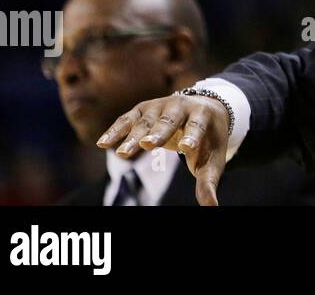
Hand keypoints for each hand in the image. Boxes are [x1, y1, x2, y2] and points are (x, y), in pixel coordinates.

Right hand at [97, 94, 229, 205]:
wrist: (203, 108)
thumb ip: (208, 183)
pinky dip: (115, 131)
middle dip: (158, 133)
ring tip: (123, 154)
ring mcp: (159, 106)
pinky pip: (126, 120)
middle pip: (168, 121)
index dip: (192, 136)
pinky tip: (102, 144)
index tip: (187, 147)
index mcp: (203, 115)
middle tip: (148, 145)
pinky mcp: (142, 109)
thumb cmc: (207, 140)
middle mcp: (180, 106)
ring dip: (133, 137)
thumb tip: (212, 208)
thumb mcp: (211, 159)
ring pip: (144, 122)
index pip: (197, 126)